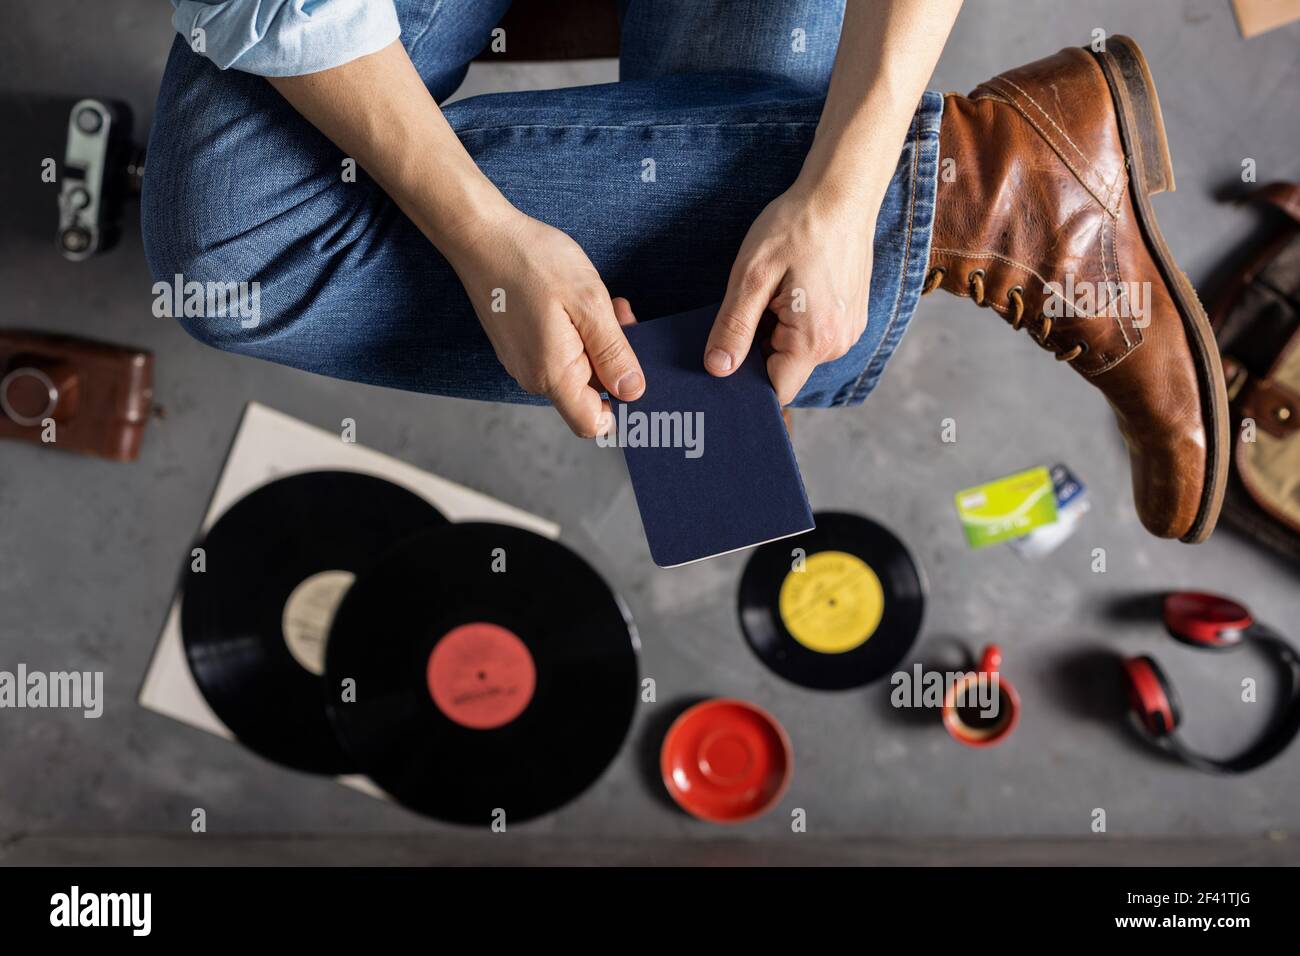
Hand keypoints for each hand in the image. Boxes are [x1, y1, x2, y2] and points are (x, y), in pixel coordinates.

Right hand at [445, 210, 642, 436]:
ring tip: (598, 302)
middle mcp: (533, 376)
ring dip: (596, 341)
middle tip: (620, 317)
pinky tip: (577, 301)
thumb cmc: (531, 262)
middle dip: (612, 360)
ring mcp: (523, 361)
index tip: (633, 373)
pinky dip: (576, 332)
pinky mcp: (518, 344)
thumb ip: (613, 352)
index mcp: (551, 374)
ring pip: (575, 368)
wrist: (480, 235)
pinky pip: (558, 352)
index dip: (618, 407)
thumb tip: (632, 391)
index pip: (590, 422)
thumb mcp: (588, 303)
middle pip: (587, 393)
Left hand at [705, 181, 874, 405]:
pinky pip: (813, 334)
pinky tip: (791, 288)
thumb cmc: (797, 227)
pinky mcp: (850, 317)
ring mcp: (848, 331)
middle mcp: (837, 344)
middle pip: (785, 370)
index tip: (729, 351)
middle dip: (759, 349)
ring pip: (798, 352)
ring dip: (777, 332)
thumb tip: (718, 369)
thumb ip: (734, 326)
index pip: (776, 389)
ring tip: (773, 291)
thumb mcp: (752, 275)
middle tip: (750, 307)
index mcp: (814, 340)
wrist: (842, 194)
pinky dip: (795, 320)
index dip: (747, 379)